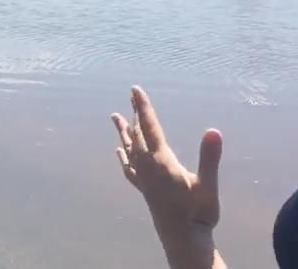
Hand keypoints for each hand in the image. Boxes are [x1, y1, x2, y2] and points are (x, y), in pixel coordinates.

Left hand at [111, 87, 225, 268]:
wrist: (184, 239)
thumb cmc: (198, 213)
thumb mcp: (208, 184)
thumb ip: (209, 157)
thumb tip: (213, 131)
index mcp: (162, 161)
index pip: (150, 126)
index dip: (143, 107)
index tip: (135, 89)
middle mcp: (148, 167)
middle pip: (138, 134)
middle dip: (135, 114)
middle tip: (129, 96)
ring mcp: (144, 179)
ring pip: (129, 149)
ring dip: (124, 132)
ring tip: (115, 117)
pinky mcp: (144, 190)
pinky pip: (129, 169)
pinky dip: (123, 157)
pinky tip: (118, 153)